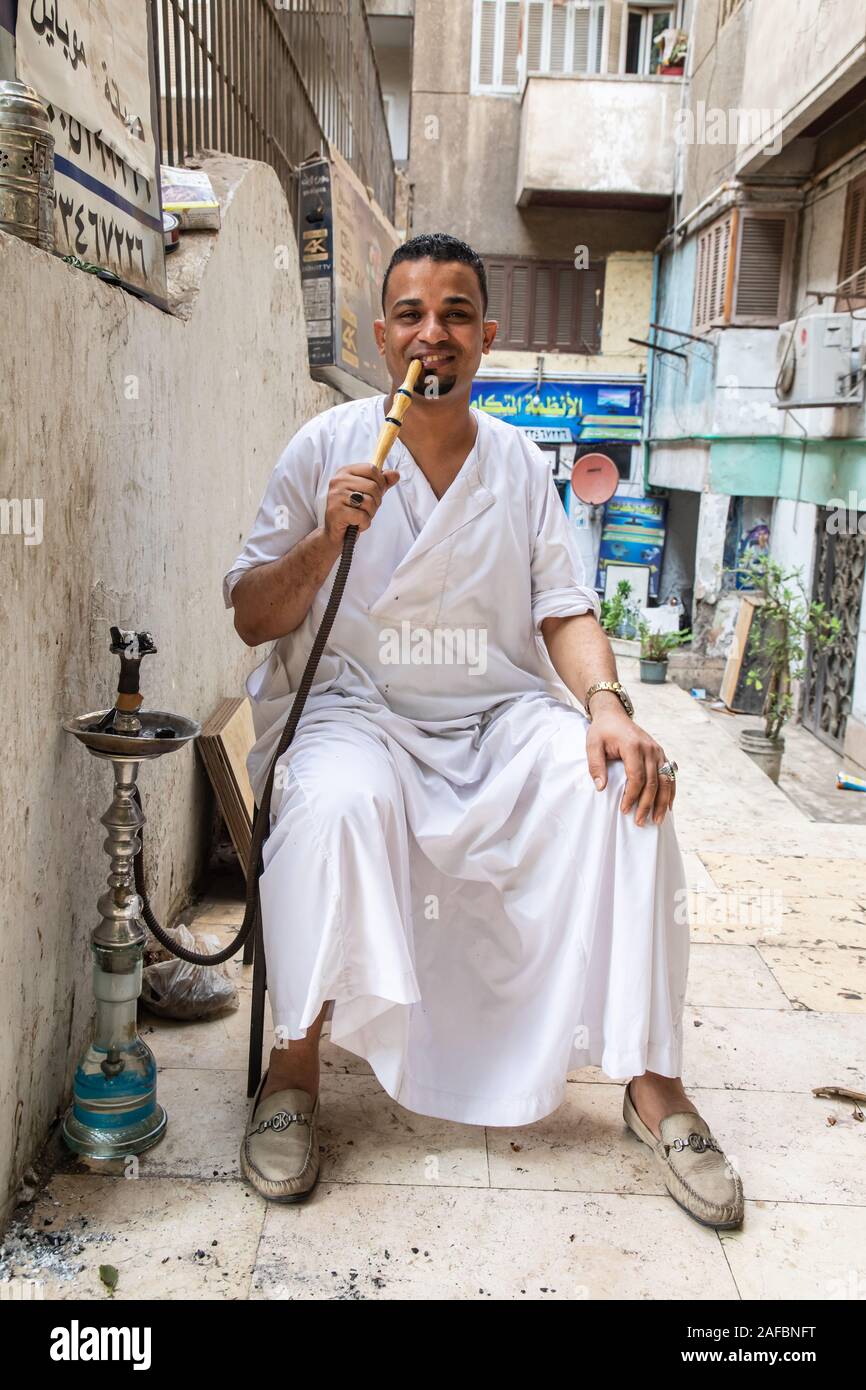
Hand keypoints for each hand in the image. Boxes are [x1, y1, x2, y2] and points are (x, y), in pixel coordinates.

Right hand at [324, 462, 400, 543]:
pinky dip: (364, 523)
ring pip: (369, 502)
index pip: (371, 469)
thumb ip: (382, 483)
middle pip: (373, 486)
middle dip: (376, 501)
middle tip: (367, 509)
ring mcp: (336, 495)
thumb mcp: (368, 493)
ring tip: (360, 516)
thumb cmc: (352, 510)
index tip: (376, 493)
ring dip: (370, 513)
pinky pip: (362, 516)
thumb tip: (395, 474)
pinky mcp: (336, 511)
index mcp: (345, 472)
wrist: (335, 532)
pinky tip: (356, 524)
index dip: (380, 482)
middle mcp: (338, 481)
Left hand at [586, 704, 675, 825]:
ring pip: (665, 780)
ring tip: (657, 820)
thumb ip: (596, 765)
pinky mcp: (660, 754)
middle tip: (639, 822)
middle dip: (647, 804)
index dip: (631, 796)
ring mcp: (658, 751)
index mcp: (633, 746)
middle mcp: (650, 749)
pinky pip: (670, 775)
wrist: (614, 715)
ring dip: (662, 802)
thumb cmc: (602, 731)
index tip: (624, 810)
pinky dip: (670, 792)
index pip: (636, 777)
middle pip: (653, 782)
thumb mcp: (592, 745)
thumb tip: (601, 788)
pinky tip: (668, 806)